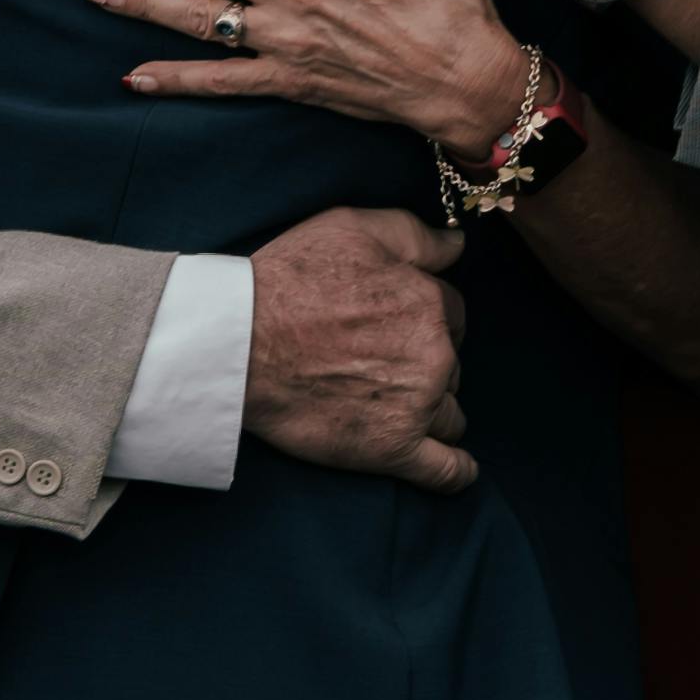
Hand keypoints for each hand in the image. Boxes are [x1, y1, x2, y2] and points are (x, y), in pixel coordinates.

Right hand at [242, 207, 475, 491]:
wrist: (239, 342)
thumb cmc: (290, 280)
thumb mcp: (353, 227)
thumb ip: (415, 236)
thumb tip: (457, 244)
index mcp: (429, 304)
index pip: (454, 314)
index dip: (430, 318)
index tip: (398, 325)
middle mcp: (434, 356)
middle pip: (453, 366)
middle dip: (429, 365)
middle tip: (382, 362)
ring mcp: (416, 406)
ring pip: (449, 414)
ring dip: (433, 411)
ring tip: (396, 406)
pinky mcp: (392, 450)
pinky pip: (446, 472)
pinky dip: (457, 472)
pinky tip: (460, 469)